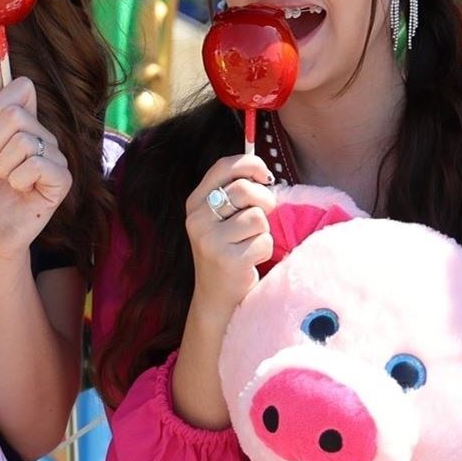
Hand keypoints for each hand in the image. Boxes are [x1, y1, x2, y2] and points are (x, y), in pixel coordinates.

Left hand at [0, 72, 71, 265]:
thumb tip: (0, 70)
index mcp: (22, 125)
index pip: (24, 87)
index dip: (2, 99)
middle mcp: (42, 137)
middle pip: (17, 114)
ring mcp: (54, 158)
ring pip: (26, 140)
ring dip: (3, 166)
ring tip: (5, 181)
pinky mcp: (61, 180)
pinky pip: (38, 164)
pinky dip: (18, 179)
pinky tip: (19, 190)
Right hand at [185, 154, 277, 322]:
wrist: (216, 296)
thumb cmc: (228, 249)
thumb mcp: (221, 218)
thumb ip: (235, 193)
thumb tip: (264, 172)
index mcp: (195, 203)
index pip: (223, 166)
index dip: (250, 164)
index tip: (266, 175)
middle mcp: (197, 220)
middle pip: (244, 189)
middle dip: (265, 199)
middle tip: (265, 213)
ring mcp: (210, 241)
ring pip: (257, 217)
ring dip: (263, 230)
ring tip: (250, 242)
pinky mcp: (228, 260)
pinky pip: (264, 241)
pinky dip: (265, 250)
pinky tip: (250, 260)